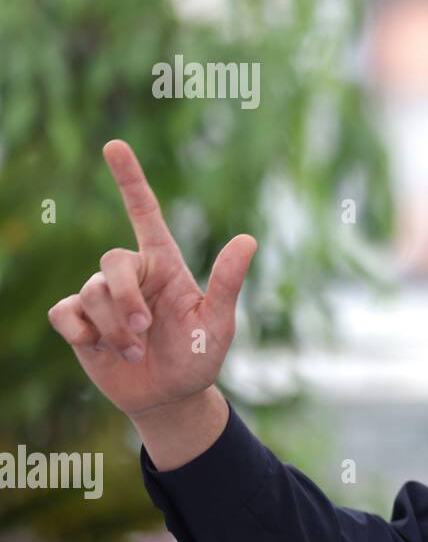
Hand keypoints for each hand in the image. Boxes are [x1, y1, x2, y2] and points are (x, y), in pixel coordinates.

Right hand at [48, 140, 256, 420]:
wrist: (170, 397)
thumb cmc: (199, 357)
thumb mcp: (218, 323)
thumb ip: (226, 282)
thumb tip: (248, 239)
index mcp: (165, 265)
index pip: (144, 213)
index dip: (129, 179)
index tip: (114, 145)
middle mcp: (133, 275)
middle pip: (112, 261)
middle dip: (125, 299)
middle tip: (145, 330)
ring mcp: (103, 297)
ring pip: (91, 294)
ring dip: (113, 329)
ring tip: (133, 351)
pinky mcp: (79, 321)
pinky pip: (64, 313)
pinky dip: (81, 333)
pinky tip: (98, 348)